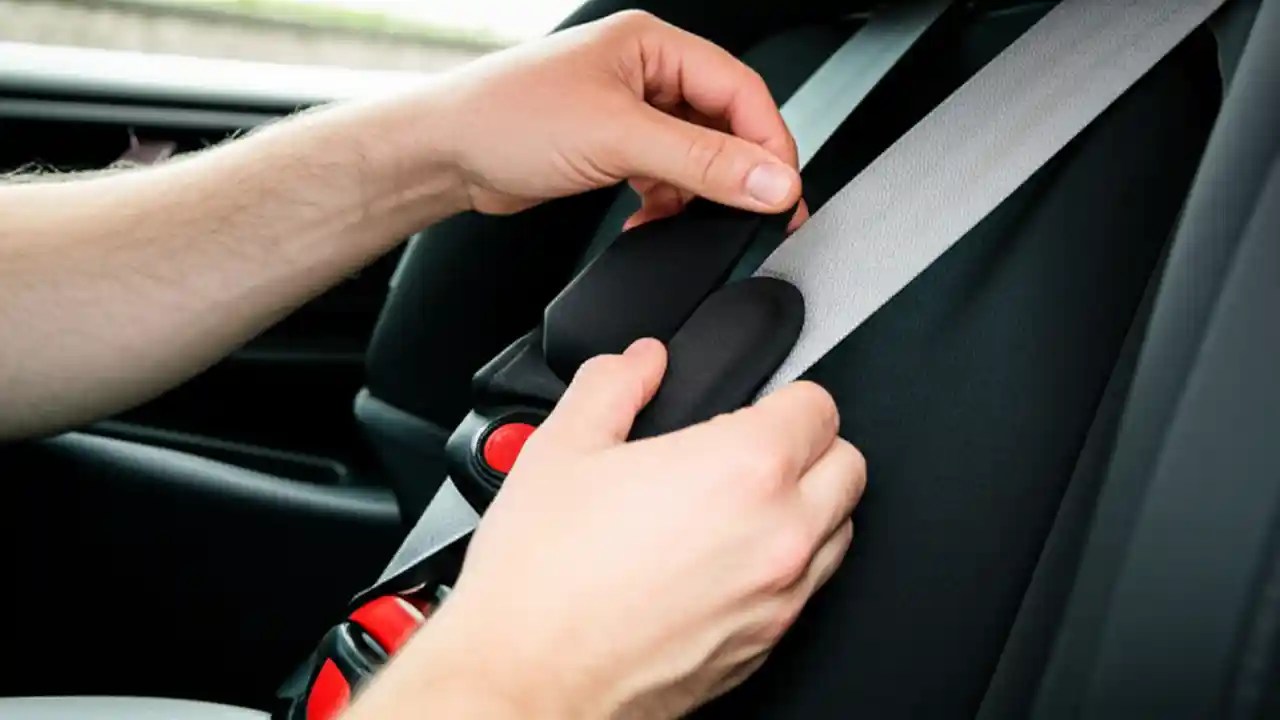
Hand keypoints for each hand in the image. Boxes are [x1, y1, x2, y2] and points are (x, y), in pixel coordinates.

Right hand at [351, 339, 864, 717]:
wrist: (527, 679)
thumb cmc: (543, 579)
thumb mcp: (562, 448)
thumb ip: (613, 385)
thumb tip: (640, 363)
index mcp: (742, 469)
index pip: (819, 406)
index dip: (785, 396)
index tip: (757, 405)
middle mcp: (779, 535)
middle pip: (848, 466)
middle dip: (809, 448)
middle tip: (751, 450)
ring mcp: (778, 598)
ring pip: (839, 532)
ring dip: (807, 509)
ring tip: (739, 507)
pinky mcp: (764, 647)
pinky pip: (807, 592)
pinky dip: (785, 569)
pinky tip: (723, 564)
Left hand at [432, 11, 808, 228]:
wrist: (443, 155)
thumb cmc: (506, 119)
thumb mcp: (619, 138)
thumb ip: (702, 162)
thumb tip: (770, 180)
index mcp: (654, 45)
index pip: (741, 90)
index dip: (769, 143)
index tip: (783, 192)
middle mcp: (645, 73)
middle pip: (722, 124)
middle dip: (737, 172)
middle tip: (757, 215)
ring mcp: (627, 112)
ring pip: (694, 155)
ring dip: (698, 192)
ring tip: (694, 221)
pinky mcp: (610, 148)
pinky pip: (664, 175)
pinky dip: (668, 202)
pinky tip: (654, 219)